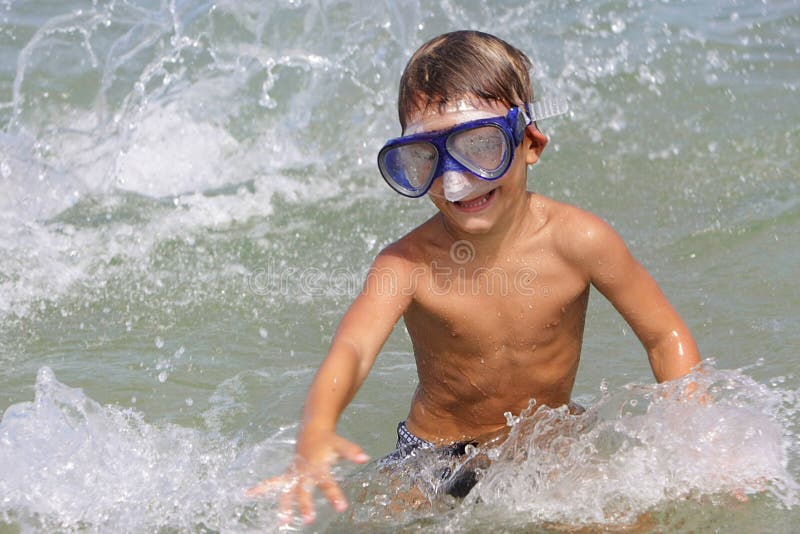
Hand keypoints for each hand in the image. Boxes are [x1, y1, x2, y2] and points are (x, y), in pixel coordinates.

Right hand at [246, 428, 369, 524]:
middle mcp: (305, 471)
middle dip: (306, 504)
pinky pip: (273, 481)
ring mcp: (295, 472)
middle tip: (309, 519)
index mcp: (318, 466)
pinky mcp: (289, 473)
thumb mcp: (340, 445)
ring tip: (283, 520)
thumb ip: (351, 451)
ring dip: (284, 504)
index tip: (341, 507)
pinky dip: (261, 487)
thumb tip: (365, 458)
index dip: (334, 495)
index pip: (328, 483)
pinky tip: (248, 494)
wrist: (313, 428)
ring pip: (287, 490)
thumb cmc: (328, 440)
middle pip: (304, 490)